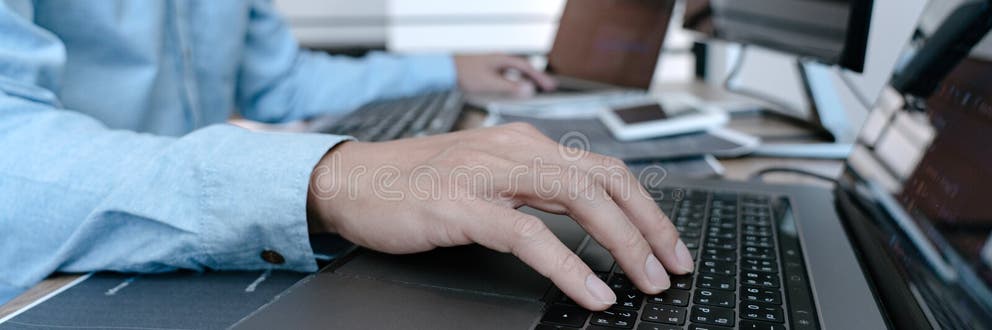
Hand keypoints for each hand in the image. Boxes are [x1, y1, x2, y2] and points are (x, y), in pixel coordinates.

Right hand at [307, 123, 692, 310]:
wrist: (353, 181)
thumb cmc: (418, 184)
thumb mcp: (490, 176)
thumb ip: (536, 190)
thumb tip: (592, 222)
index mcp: (526, 144)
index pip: (605, 169)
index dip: (646, 207)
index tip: (668, 244)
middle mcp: (515, 150)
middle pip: (605, 180)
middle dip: (649, 226)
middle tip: (672, 265)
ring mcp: (488, 174)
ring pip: (578, 199)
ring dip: (622, 243)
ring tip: (645, 280)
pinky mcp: (461, 205)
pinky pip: (529, 234)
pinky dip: (568, 265)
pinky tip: (590, 291)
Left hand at [454, 54, 557, 96]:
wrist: (446, 71)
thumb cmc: (465, 74)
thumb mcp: (491, 83)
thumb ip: (511, 87)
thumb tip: (529, 90)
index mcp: (502, 60)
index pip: (527, 68)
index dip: (540, 77)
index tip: (550, 86)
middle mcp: (499, 60)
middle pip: (523, 69)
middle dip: (536, 78)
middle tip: (549, 87)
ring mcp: (492, 65)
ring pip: (515, 72)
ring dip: (526, 80)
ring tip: (536, 89)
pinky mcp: (486, 71)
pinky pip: (506, 75)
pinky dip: (514, 81)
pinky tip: (514, 88)